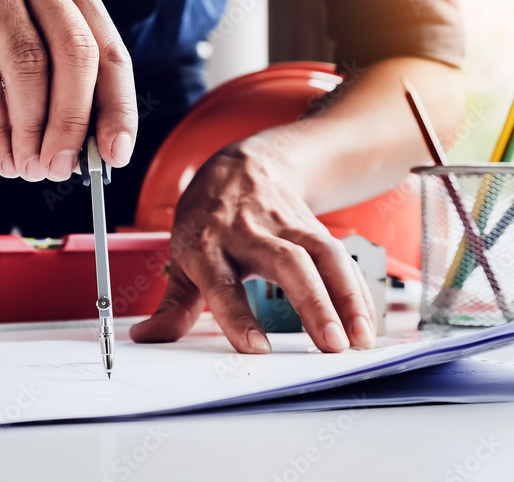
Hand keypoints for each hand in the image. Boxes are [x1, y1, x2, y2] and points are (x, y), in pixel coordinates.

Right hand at [0, 0, 136, 180]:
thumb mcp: (22, 51)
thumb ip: (59, 87)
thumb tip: (89, 151)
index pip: (110, 50)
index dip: (118, 108)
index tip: (116, 154)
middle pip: (75, 55)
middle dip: (73, 123)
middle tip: (62, 169)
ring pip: (28, 67)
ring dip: (31, 131)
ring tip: (28, 167)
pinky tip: (2, 156)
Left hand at [130, 138, 376, 352]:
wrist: (241, 166)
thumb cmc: (208, 219)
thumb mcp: (183, 255)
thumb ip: (173, 305)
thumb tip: (147, 339)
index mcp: (208, 244)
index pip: (222, 283)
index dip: (238, 316)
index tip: (257, 348)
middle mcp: (249, 232)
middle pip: (287, 263)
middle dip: (313, 303)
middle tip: (331, 344)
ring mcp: (286, 225)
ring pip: (322, 255)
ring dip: (346, 296)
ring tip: (359, 337)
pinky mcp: (313, 225)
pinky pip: (340, 256)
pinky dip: (356, 289)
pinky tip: (365, 318)